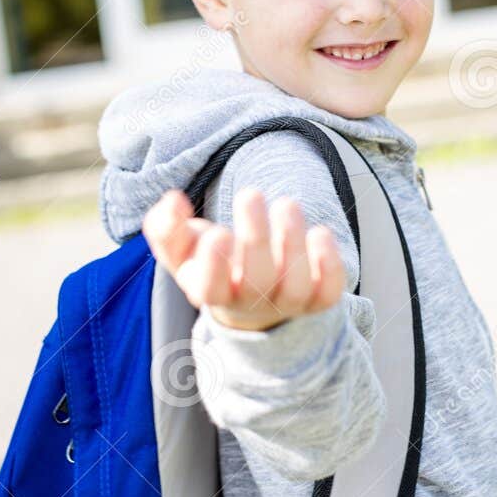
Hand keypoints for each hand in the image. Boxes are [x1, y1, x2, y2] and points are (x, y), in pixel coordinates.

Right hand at [141, 186, 347, 331]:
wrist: (249, 300)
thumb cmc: (210, 263)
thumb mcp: (181, 248)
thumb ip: (165, 226)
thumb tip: (172, 200)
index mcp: (212, 292)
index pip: (211, 288)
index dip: (214, 264)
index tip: (218, 232)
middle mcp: (251, 302)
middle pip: (257, 280)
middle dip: (255, 236)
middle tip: (249, 193)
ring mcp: (286, 303)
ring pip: (295, 286)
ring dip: (293, 242)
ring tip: (286, 203)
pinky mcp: (317, 299)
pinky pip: (329, 293)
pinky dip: (330, 266)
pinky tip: (320, 233)